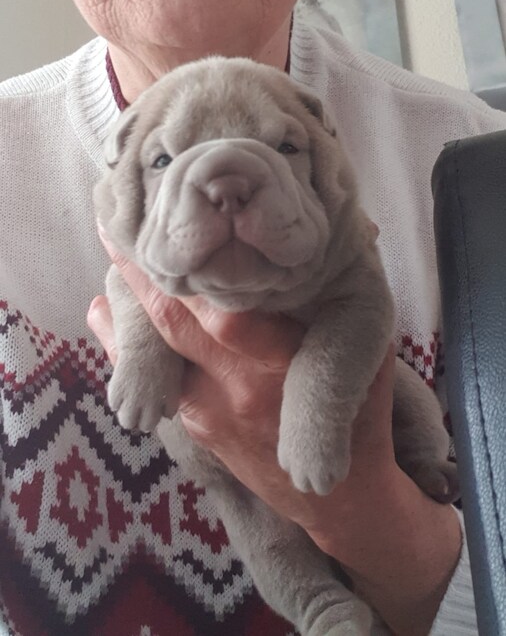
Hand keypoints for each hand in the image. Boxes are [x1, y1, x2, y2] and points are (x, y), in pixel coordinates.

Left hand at [87, 235, 396, 543]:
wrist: (337, 498)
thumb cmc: (359, 412)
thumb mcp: (365, 351)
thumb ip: (348, 294)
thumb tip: (360, 223)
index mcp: (286, 363)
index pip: (228, 312)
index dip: (192, 272)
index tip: (174, 226)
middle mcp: (240, 386)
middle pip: (175, 324)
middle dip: (144, 275)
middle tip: (120, 229)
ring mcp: (210, 411)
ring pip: (152, 353)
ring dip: (127, 306)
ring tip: (112, 257)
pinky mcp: (195, 428)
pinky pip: (153, 380)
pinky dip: (127, 342)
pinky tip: (107, 311)